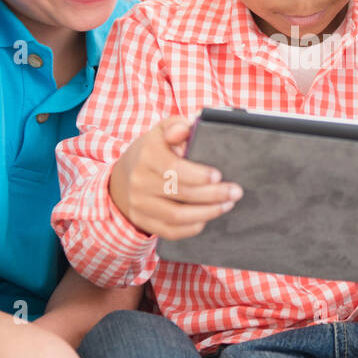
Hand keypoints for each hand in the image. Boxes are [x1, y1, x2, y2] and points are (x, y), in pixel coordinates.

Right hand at [108, 115, 241, 238]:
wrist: (122, 177)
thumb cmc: (152, 150)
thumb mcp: (161, 131)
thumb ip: (177, 126)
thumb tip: (187, 128)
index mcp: (147, 154)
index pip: (174, 168)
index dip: (198, 175)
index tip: (219, 176)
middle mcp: (140, 180)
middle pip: (180, 193)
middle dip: (213, 194)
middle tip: (235, 192)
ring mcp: (139, 203)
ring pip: (177, 216)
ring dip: (207, 212)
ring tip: (227, 205)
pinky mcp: (142, 220)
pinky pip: (170, 231)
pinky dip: (192, 227)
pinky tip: (207, 218)